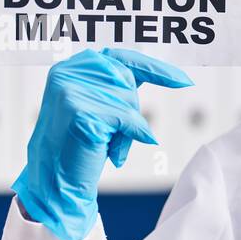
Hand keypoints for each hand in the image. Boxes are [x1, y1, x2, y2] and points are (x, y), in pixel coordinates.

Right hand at [11, 47, 192, 239]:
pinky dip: (130, 137)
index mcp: (71, 68)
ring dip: (127, 129)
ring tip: (105, 145)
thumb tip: (166, 72)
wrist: (56, 181)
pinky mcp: (81, 113)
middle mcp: (68, 74)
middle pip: (128, 81)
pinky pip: (128, 120)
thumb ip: (120, 87)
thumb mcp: (99, 106)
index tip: (183, 80)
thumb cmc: (80, 144)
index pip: (121, 58)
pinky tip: (113, 154)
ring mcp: (71, 92)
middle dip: (131, 109)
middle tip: (115, 135)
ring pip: (129, 101)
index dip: (154, 68)